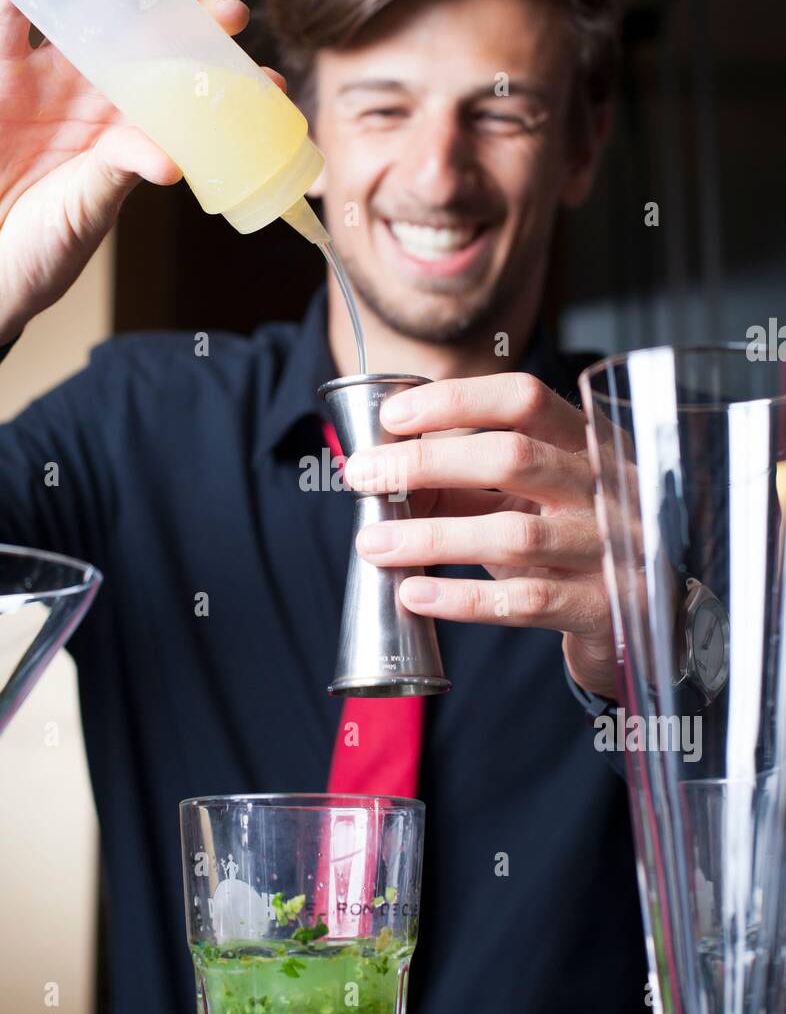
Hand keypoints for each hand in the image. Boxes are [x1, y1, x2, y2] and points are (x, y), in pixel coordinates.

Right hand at [0, 0, 286, 349]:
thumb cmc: (44, 247)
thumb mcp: (93, 209)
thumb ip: (122, 170)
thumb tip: (169, 159)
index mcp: (129, 132)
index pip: (182, 92)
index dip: (220, 79)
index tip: (263, 77)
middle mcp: (94, 99)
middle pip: (144, 43)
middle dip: (187, 22)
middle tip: (229, 14)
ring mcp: (47, 83)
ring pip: (85, 16)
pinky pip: (7, 21)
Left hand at [344, 372, 619, 701]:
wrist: (650, 616)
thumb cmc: (572, 538)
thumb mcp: (526, 497)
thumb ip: (464, 481)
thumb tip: (382, 469)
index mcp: (586, 442)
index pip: (524, 398)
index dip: (455, 401)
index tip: (393, 416)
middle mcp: (603, 487)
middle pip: (512, 458)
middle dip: (426, 463)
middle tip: (363, 475)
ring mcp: (607, 549)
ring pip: (513, 535)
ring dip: (431, 538)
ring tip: (372, 543)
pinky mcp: (600, 609)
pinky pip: (524, 603)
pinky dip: (462, 599)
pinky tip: (415, 594)